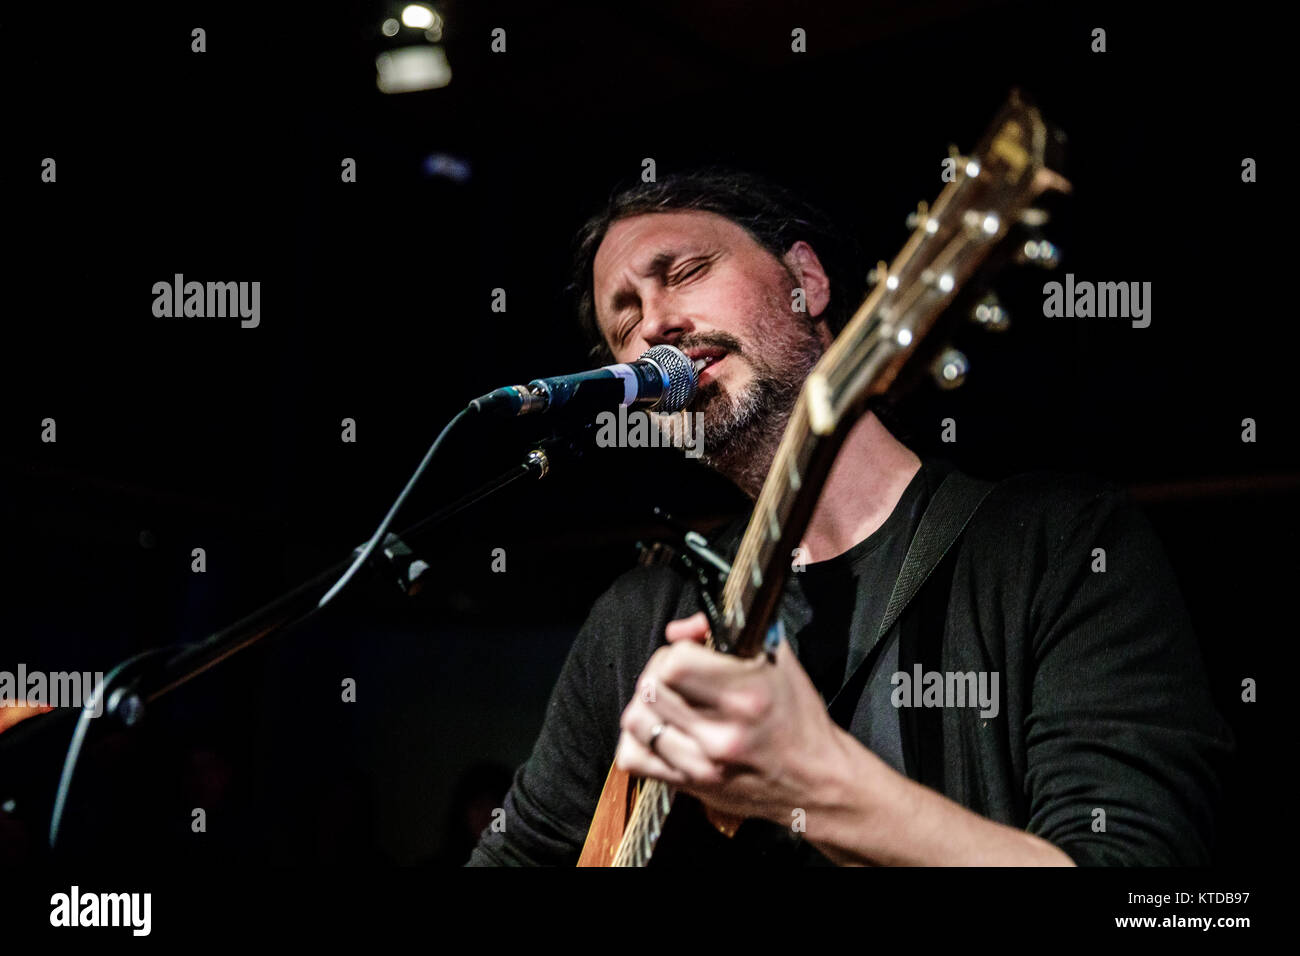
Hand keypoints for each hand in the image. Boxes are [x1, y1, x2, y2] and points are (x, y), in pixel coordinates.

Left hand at [614, 611, 852, 825]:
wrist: (817, 781)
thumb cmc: (799, 718)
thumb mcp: (778, 661)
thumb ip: (728, 634)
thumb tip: (681, 629)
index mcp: (749, 694)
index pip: (676, 663)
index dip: (677, 651)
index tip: (689, 653)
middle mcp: (723, 732)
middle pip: (651, 687)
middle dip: (660, 671)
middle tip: (678, 675)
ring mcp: (704, 764)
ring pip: (636, 719)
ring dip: (647, 703)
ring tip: (668, 701)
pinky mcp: (690, 786)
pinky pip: (633, 758)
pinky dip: (637, 740)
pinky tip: (660, 731)